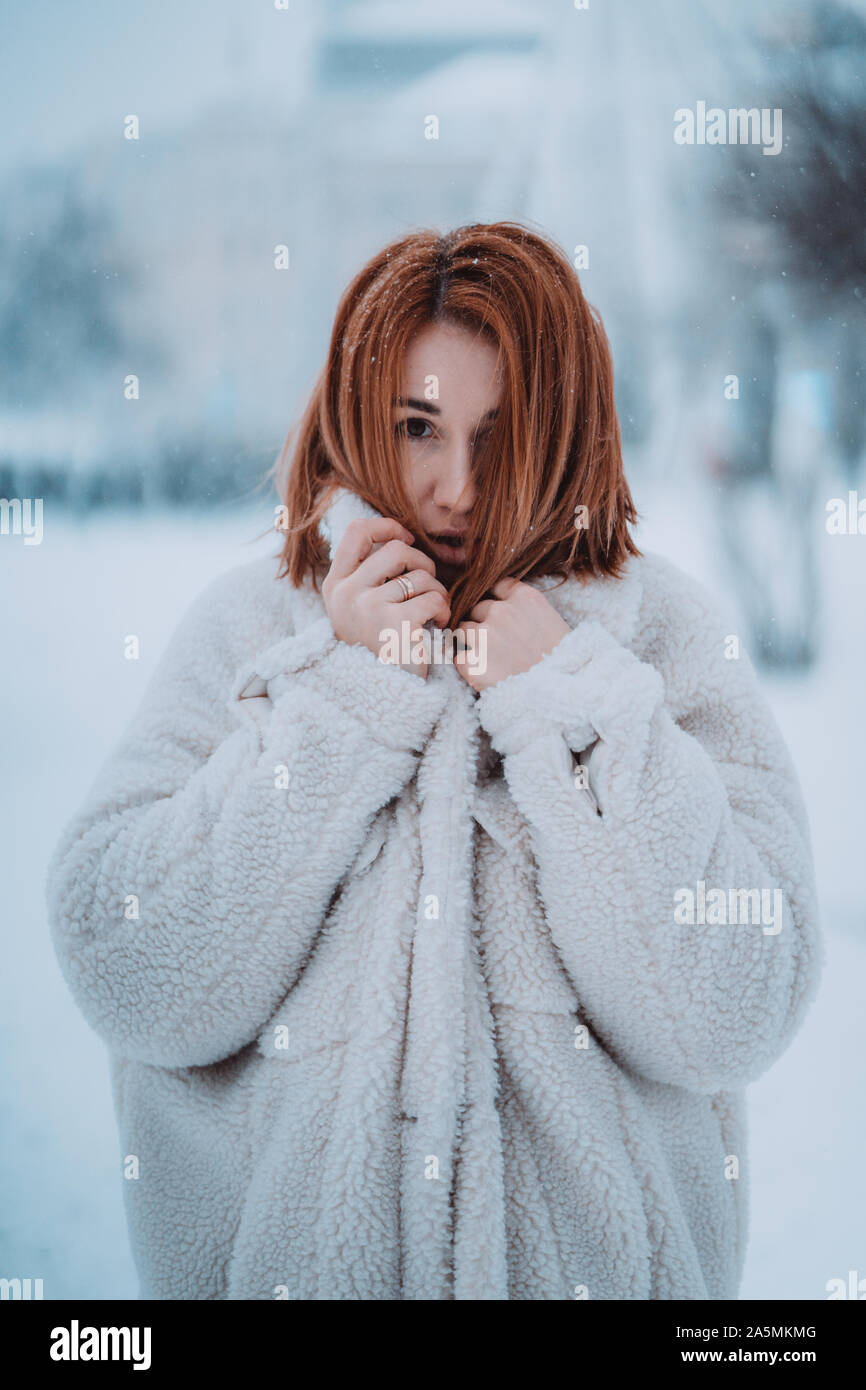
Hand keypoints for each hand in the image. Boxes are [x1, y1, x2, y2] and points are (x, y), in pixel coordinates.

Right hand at [322, 517, 450, 679]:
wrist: (381, 697)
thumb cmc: (378, 648)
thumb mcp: (358, 609)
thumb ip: (367, 576)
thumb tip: (397, 536)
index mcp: (335, 585)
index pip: (356, 531)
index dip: (387, 527)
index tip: (407, 541)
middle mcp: (347, 594)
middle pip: (395, 549)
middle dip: (422, 564)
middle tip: (428, 587)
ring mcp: (368, 608)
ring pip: (419, 576)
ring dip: (437, 591)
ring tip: (434, 612)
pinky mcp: (394, 625)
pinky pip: (432, 598)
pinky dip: (443, 611)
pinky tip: (438, 625)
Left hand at [454, 578, 570, 692]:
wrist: (561, 698)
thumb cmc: (560, 663)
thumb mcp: (552, 622)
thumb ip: (524, 608)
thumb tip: (497, 603)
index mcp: (525, 598)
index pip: (495, 587)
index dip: (496, 603)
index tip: (503, 619)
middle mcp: (502, 612)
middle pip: (477, 608)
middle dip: (484, 624)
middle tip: (500, 648)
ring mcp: (485, 636)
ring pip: (462, 630)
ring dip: (471, 644)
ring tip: (492, 662)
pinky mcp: (471, 662)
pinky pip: (457, 656)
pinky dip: (467, 666)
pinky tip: (485, 675)